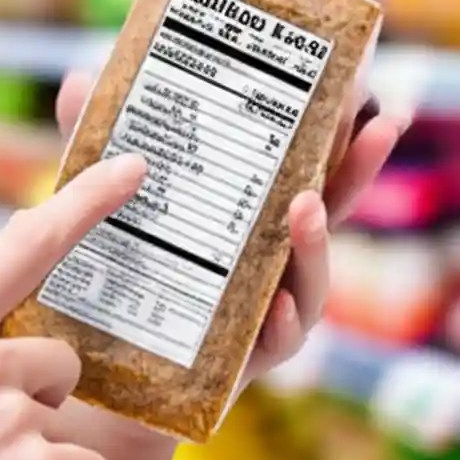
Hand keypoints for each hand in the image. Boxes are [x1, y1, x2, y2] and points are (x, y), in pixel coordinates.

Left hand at [53, 72, 403, 388]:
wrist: (96, 377)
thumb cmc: (112, 281)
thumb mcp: (100, 211)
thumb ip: (92, 154)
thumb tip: (77, 83)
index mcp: (249, 220)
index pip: (301, 166)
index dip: (335, 130)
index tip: (360, 83)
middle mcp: (269, 263)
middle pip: (329, 210)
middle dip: (359, 169)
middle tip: (382, 126)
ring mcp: (265, 311)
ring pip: (312, 278)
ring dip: (318, 243)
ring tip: (307, 209)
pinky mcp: (245, 360)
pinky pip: (276, 343)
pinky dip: (284, 321)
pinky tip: (280, 302)